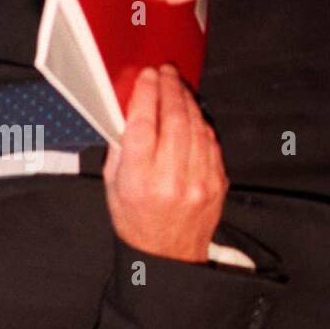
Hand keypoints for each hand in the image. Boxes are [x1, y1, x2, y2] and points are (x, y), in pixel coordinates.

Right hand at [103, 65, 227, 262]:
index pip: (142, 123)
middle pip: (173, 118)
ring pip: (195, 126)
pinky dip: (200, 122)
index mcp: (138, 180)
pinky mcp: (216, 183)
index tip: (146, 75)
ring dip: (187, 100)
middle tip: (165, 72)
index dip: (146, 93)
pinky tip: (192, 113)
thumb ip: (120, 148)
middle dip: (169, 88)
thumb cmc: (136, 221)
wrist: (168, 257)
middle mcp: (169, 179)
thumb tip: (128, 110)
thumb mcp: (113, 187)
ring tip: (177, 86)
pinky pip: (210, 141)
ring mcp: (197, 181)